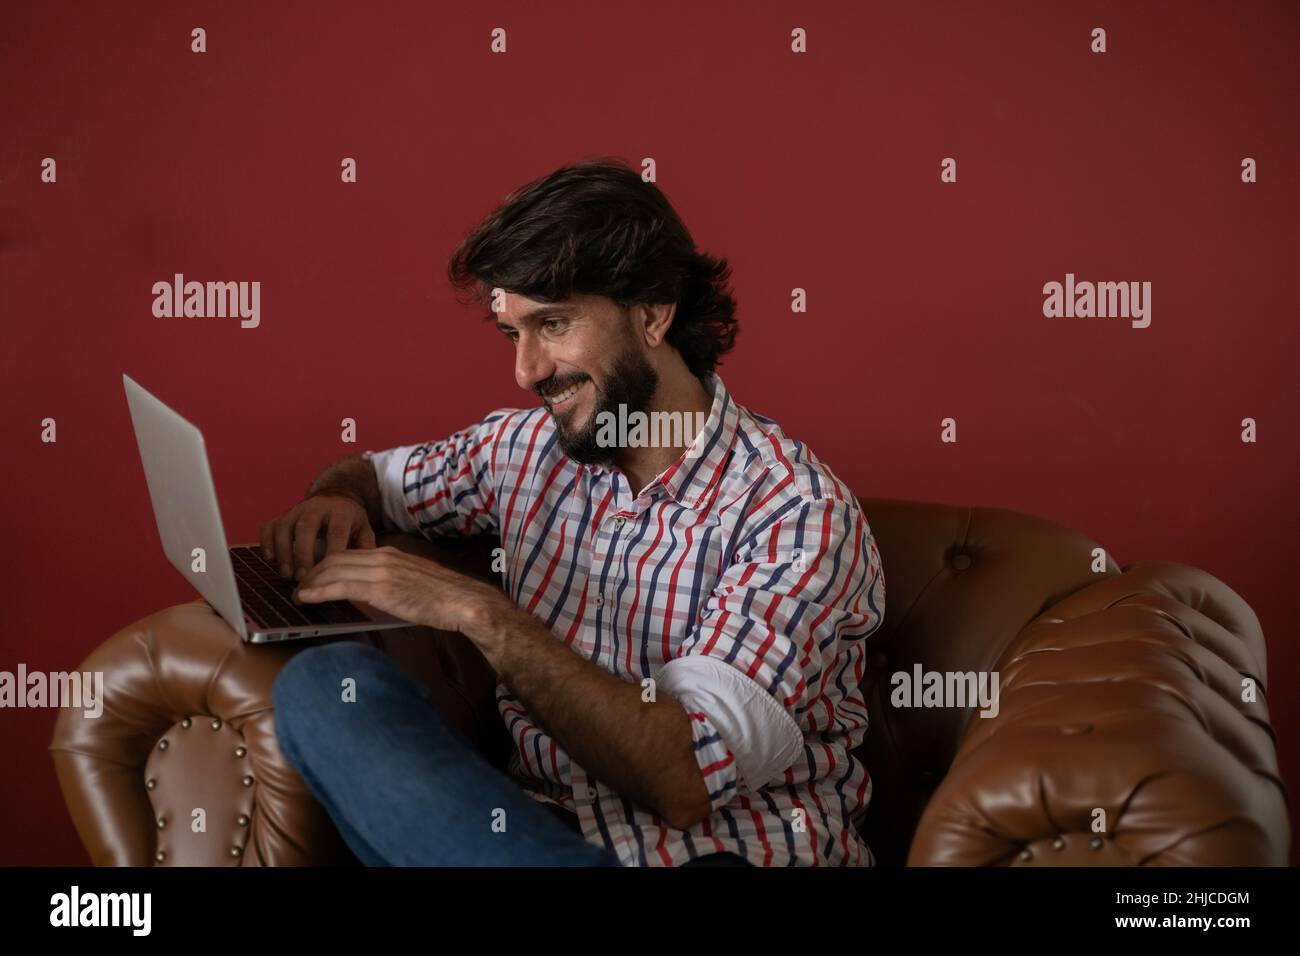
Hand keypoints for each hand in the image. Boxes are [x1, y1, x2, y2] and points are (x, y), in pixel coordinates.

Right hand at [261, 493, 375, 579]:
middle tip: (303, 579)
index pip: (336, 531)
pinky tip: (271, 560)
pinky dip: (267, 543)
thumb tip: (365, 573)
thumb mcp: (364, 530)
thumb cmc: (350, 522)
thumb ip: (365, 549)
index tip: (330, 575)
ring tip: (287, 575)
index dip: (331, 552)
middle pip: (306, 527)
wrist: (335, 498)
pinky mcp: (281, 515)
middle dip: (303, 554)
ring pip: (284, 527)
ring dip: (284, 552)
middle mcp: (316, 507)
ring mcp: (296, 510)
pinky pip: (269, 527)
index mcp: (341, 511)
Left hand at [293, 546, 510, 635]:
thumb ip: (389, 583)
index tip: (312, 577)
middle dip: (312, 572)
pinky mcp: (381, 588)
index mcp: (390, 554)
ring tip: (298, 594)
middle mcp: (383, 557)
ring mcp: (382, 571)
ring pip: (334, 571)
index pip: (347, 554)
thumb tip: (370, 595)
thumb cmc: (442, 599)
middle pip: (335, 559)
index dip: (324, 565)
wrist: (462, 602)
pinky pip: (341, 586)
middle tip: (299, 586)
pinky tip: (306, 597)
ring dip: (310, 582)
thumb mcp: (411, 583)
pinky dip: (319, 591)